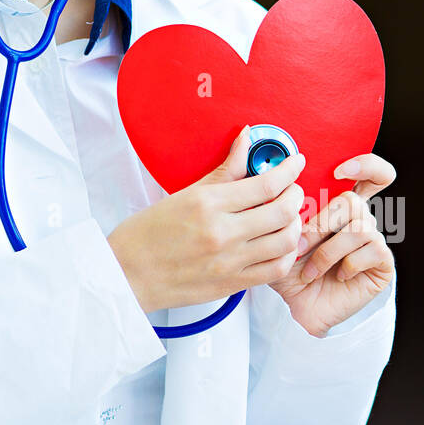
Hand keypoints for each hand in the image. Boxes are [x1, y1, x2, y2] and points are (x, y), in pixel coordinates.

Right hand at [108, 126, 306, 313]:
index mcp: (207, 204)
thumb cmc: (147, 233)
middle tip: (292, 188)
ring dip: (295, 224)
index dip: (289, 170)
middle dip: (296, 195)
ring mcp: (229, 262)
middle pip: (283, 211)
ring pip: (285, 241)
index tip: (296, 162)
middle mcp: (222, 233)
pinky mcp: (232, 285)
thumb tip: (245, 139)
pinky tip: (279, 243)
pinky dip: (286, 253)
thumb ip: (223, 171)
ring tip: (287, 216)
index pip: (265, 184)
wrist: (126, 275)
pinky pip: (275, 270)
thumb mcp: (184, 194)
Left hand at [268, 153, 396, 337]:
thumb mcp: (276, 232)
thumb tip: (267, 171)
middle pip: (353, 200)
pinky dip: (346, 265)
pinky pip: (372, 249)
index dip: (364, 164)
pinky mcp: (383, 261)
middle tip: (300, 246)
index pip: (370, 171)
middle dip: (321, 224)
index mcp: (339, 204)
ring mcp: (374, 239)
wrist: (297, 307)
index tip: (338, 171)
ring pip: (359, 226)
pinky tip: (336, 276)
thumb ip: (274, 202)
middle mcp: (360, 217)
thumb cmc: (287, 266)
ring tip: (311, 269)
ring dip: (328, 250)